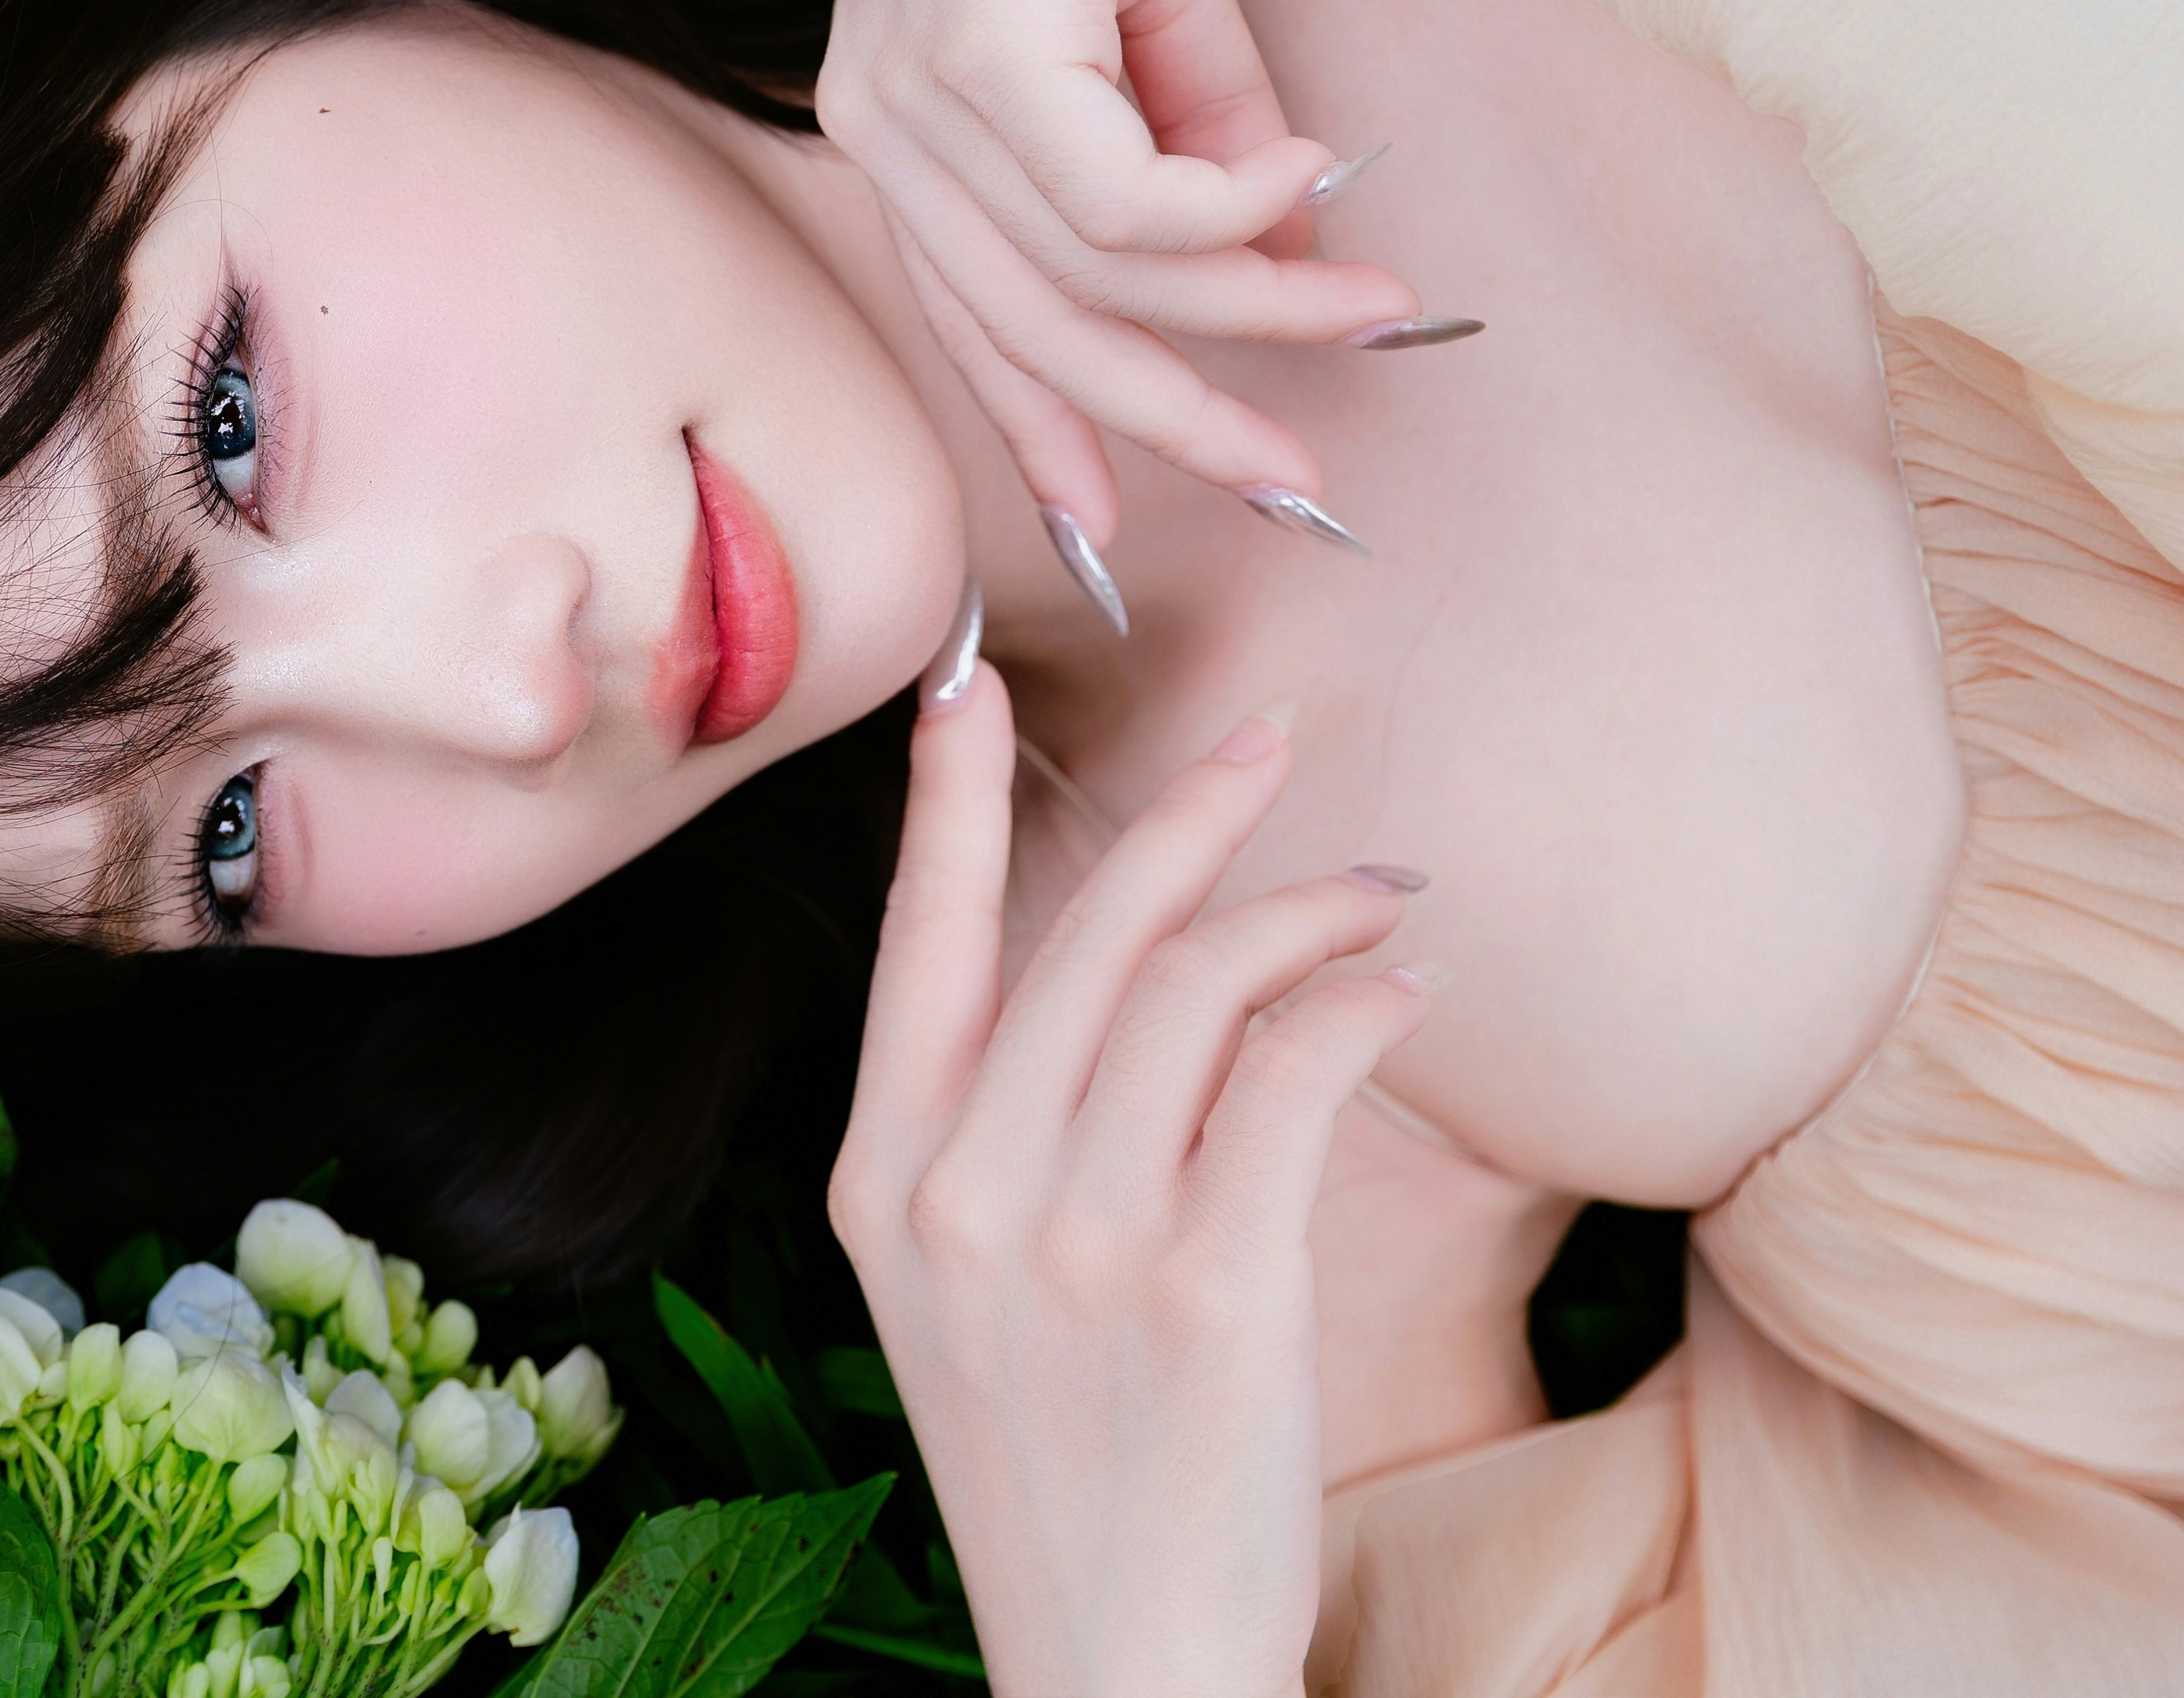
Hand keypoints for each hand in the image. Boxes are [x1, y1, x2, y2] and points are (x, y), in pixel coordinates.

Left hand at [788, 0, 1428, 553]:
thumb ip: (1202, 113)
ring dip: (1256, 310)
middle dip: (1183, 425)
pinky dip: (1231, 207)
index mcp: (900, 126)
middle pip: (1036, 339)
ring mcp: (918, 93)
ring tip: (1380, 305)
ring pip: (1096, 282)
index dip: (1064, 432)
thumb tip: (1283, 238)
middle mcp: (883, 129)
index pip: (978, 326)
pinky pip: (1118, 200)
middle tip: (1307, 478)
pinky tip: (1314, 174)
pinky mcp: (981, 43)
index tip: (1144, 520)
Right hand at [827, 671, 1435, 1697]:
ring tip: (1382, 901)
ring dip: (1309, 911)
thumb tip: (1135, 960)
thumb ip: (1007, 1133)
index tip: (966, 678)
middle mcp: (959, 1191)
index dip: (944, 797)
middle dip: (1190, 815)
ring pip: (1201, 987)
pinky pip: (1294, 1076)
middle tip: (1270, 745)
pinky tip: (1398, 994)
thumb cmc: (1063, 1461)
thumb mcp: (968, 1287)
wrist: (1117, 1658)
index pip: (919, 940)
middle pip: (1086, 934)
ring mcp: (1075, 1239)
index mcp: (880, 1180)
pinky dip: (1358, 1006)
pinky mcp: (1208, 1288)